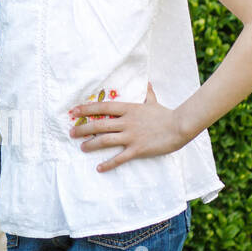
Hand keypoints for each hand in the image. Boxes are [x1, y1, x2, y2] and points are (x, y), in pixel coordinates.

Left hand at [69, 84, 189, 170]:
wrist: (180, 126)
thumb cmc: (166, 114)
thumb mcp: (153, 101)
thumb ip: (147, 93)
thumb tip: (147, 82)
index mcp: (128, 109)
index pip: (102, 107)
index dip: (86, 109)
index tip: (73, 111)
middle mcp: (126, 122)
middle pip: (99, 124)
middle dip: (83, 129)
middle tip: (71, 132)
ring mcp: (131, 136)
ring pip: (105, 140)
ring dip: (91, 144)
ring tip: (82, 147)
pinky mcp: (137, 149)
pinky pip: (120, 158)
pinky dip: (108, 163)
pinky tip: (99, 167)